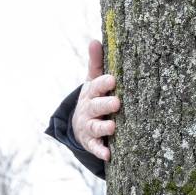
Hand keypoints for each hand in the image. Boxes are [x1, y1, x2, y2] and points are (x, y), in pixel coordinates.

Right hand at [71, 39, 120, 160]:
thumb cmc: (93, 97)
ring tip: (113, 126)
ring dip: (104, 127)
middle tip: (117, 102)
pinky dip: (100, 151)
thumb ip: (96, 63)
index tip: (113, 79)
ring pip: (96, 126)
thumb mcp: (91, 80)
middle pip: (96, 106)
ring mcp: (89, 125)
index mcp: (91, 92)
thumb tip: (94, 40)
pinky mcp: (91, 141)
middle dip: (105, 104)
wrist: (78, 123)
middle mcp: (89, 109)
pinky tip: (108, 154)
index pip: (97, 86)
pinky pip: (95, 146)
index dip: (104, 83)